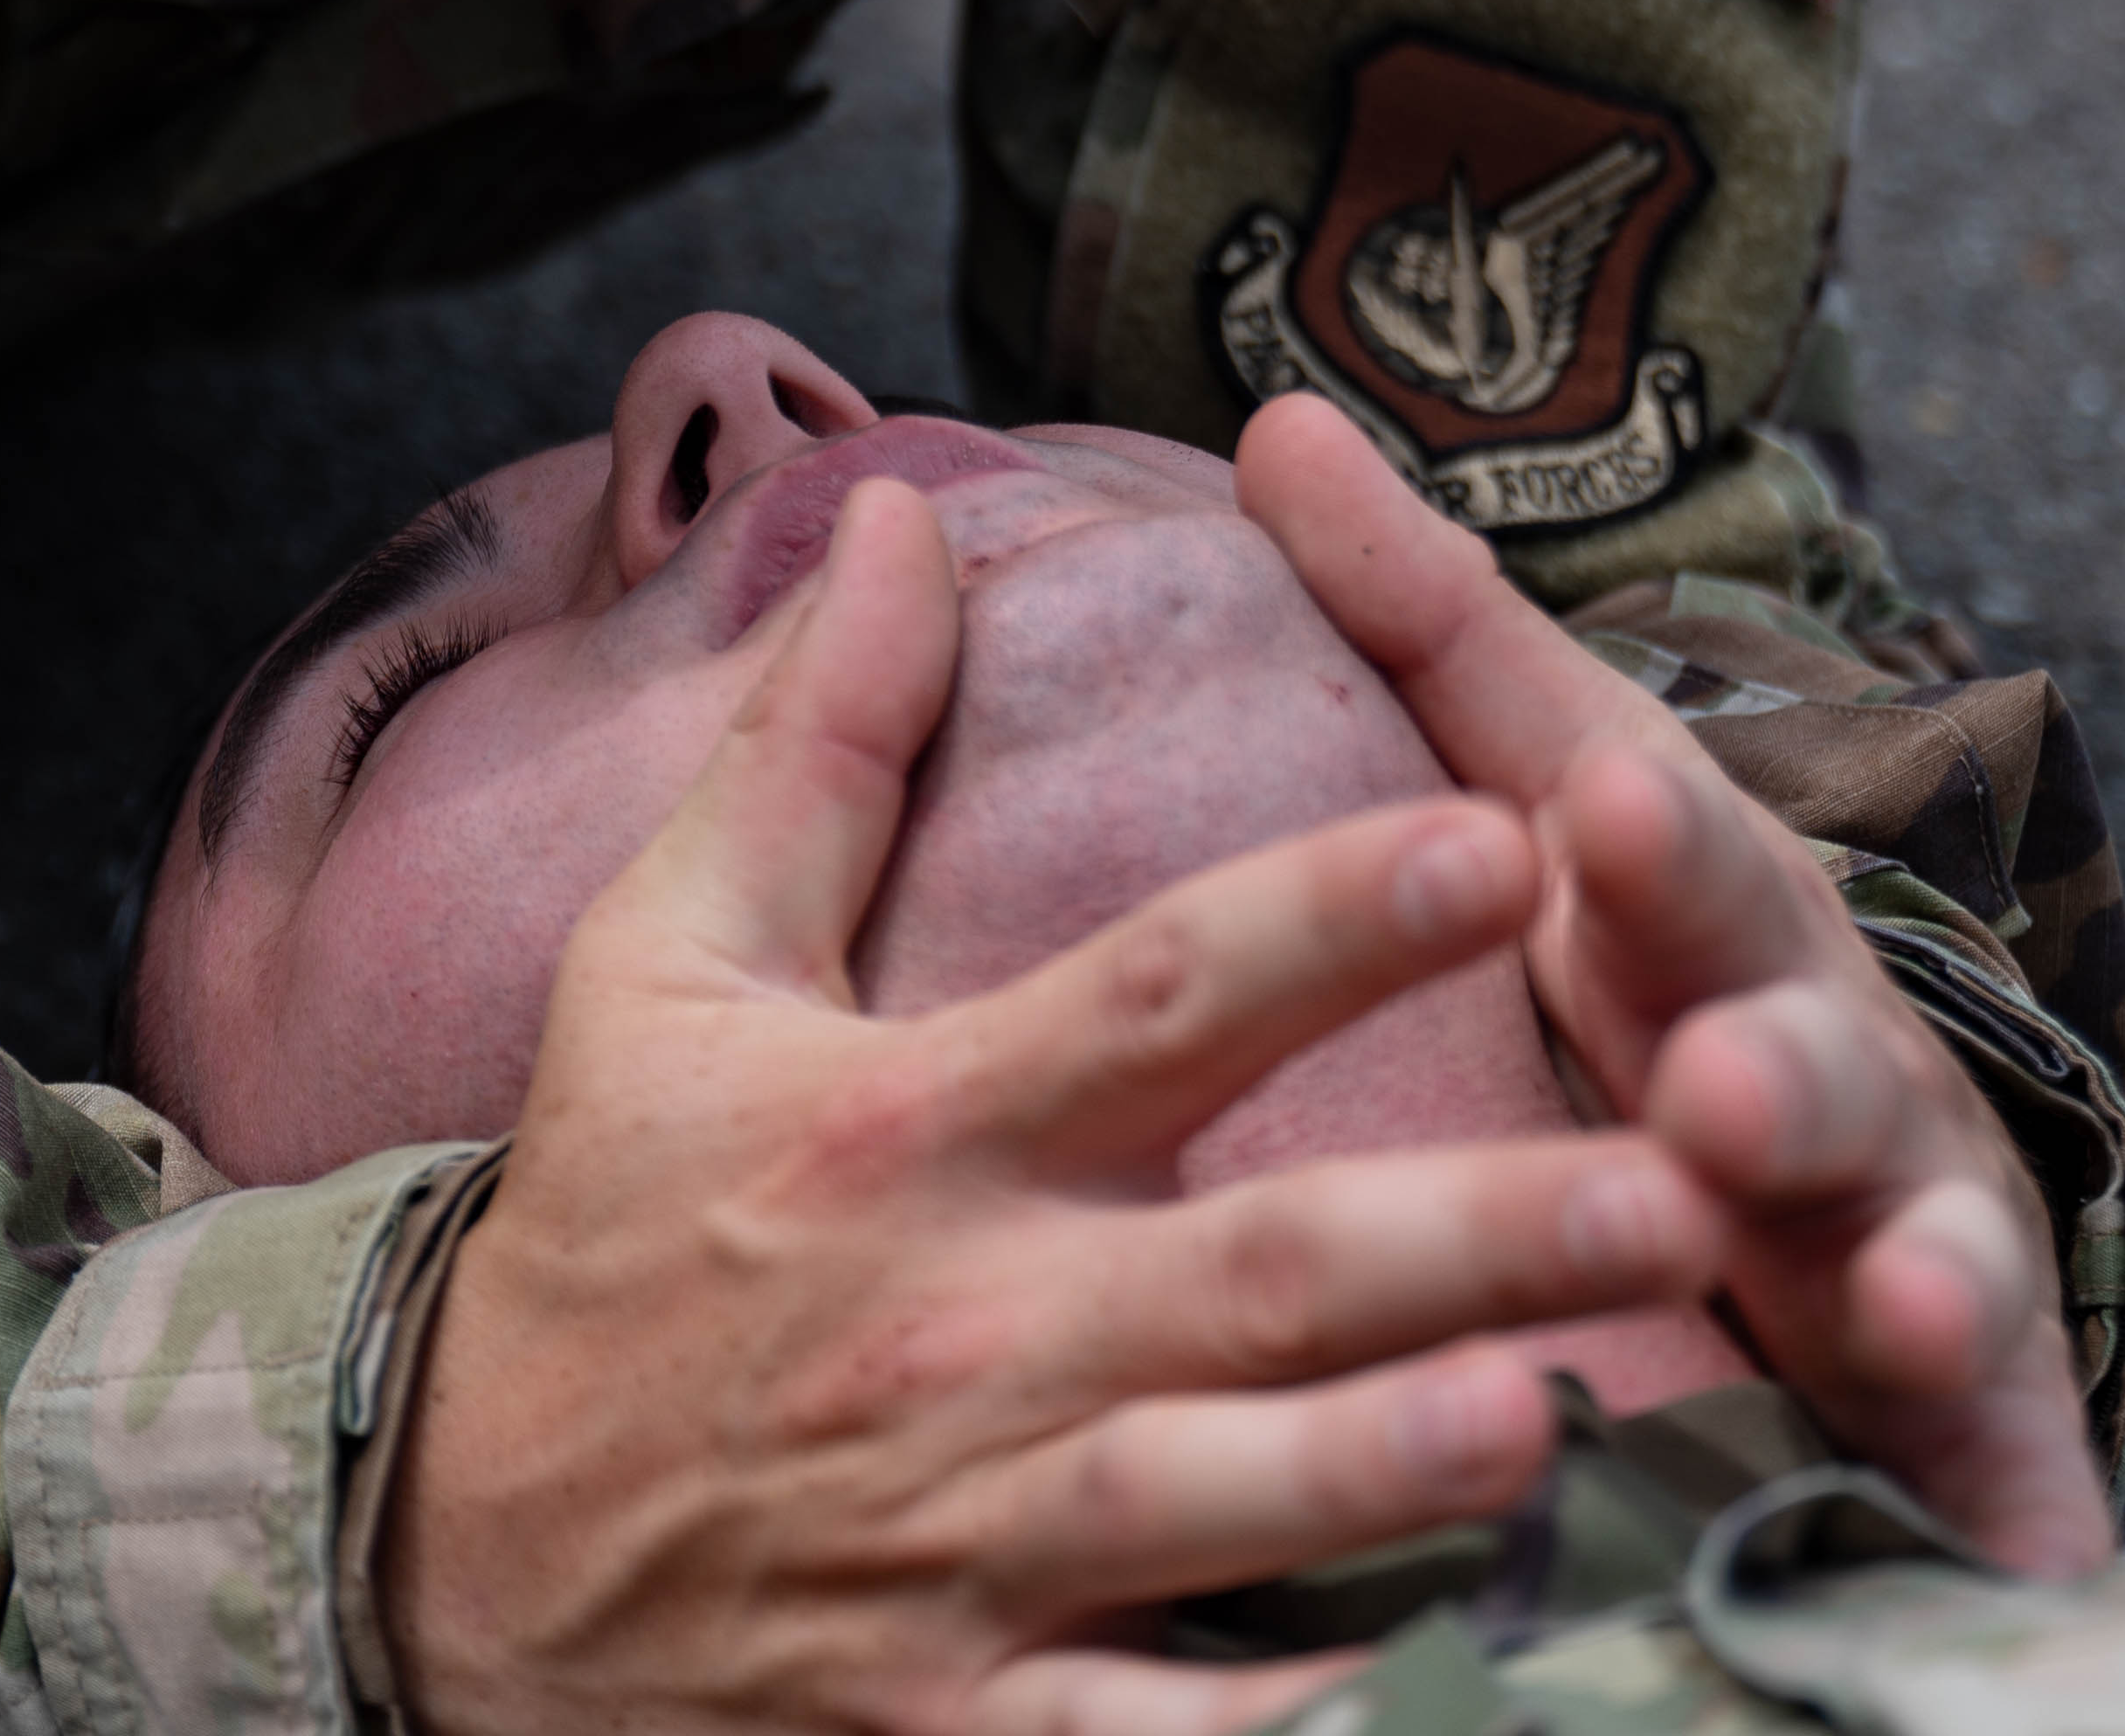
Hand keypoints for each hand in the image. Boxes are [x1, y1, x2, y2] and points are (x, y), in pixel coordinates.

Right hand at [390, 477, 1735, 1735]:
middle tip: (1681, 1176)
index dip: (1327, 916)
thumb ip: (817, 744)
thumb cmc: (605, 1229)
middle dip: (1472, 1228)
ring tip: (1576, 1420)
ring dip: (1403, 1471)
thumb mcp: (665, 961)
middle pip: (1258, 1267)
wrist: (443, 1547)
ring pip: (1231, 1506)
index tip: (1502, 837)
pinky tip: (1463, 1711)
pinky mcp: (968, 1728)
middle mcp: (963, 1330)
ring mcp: (974, 1547)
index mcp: (911, 1126)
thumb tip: (908, 510)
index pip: (1156, 994)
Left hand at [1232, 395, 2116, 1576]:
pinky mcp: (1971, 1445)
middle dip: (1776, 1067)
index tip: (1590, 811)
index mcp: (1706, 935)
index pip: (1671, 869)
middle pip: (1810, 1063)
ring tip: (1885, 1303)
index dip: (1644, 844)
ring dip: (1909, 1274)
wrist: (1842, 1230)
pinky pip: (1989, 1474)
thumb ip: (1433, 635)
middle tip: (1713, 1085)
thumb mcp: (1548, 815)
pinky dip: (2007, 1502)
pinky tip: (2006, 1543)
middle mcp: (1828, 1082)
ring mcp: (1914, 1255)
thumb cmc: (1664, 989)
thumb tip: (1277, 418)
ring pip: (1925, 1257)